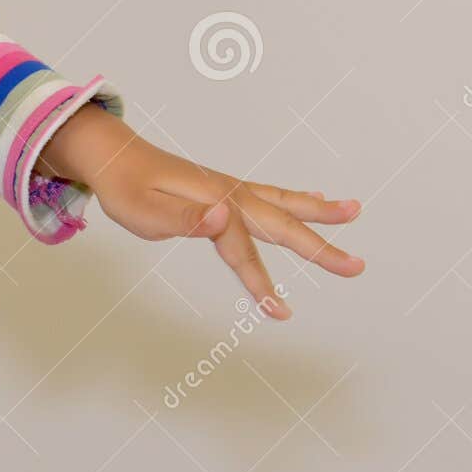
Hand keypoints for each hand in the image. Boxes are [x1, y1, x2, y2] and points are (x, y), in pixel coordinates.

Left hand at [37, 107, 364, 318]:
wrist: (114, 157)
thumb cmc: (125, 189)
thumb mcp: (143, 212)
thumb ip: (184, 220)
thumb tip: (224, 219)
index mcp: (212, 203)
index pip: (241, 248)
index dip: (261, 282)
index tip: (282, 314)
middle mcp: (229, 193)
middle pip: (280, 223)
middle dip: (319, 247)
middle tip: (357, 266)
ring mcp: (230, 189)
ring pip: (283, 202)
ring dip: (319, 211)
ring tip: (354, 209)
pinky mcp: (225, 190)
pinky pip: (271, 195)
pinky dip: (297, 199)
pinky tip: (316, 197)